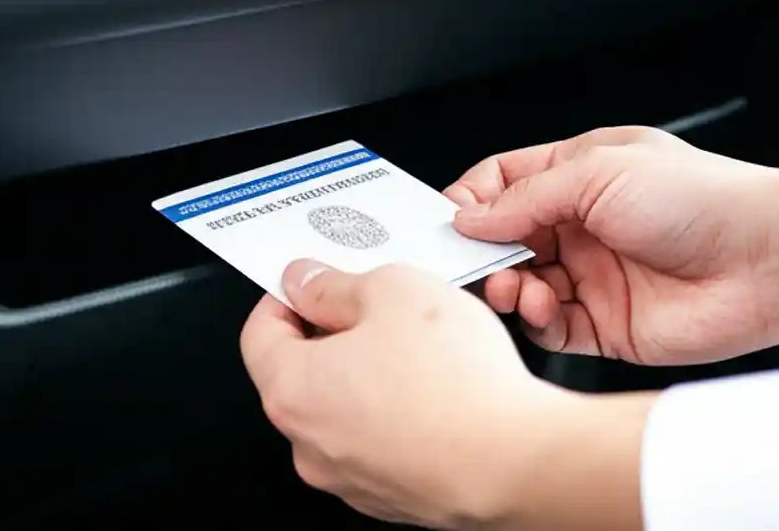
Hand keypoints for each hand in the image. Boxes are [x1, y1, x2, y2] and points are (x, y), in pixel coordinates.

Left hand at [239, 260, 649, 529]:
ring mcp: (349, 479)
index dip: (285, 297)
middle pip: (300, 373)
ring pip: (343, 408)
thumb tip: (307, 283)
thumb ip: (335, 284)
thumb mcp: (393, 289)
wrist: (520, 465)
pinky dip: (397, 413)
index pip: (259, 333)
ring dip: (369, 374)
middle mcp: (309, 444)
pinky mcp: (392, 497)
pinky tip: (439, 390)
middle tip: (379, 306)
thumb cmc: (457, 383)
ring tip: (420, 347)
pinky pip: (380, 441)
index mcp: (291, 390)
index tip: (314, 282)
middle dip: (334, 333)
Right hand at [445, 126, 778, 364]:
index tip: (446, 221)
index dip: (471, 201)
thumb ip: (524, 198)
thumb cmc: (704, 199)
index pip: (503, 184)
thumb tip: (469, 217)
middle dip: (479, 251)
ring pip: (521, 285)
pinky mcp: (605, 325)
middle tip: (463, 261)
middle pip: (505, 239)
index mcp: (580, 176)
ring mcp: (593, 276)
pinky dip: (533, 319)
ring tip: (510, 283)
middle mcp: (583, 226)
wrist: (770, 260)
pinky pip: (549, 326)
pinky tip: (537, 305)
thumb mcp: (597, 173)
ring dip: (504, 286)